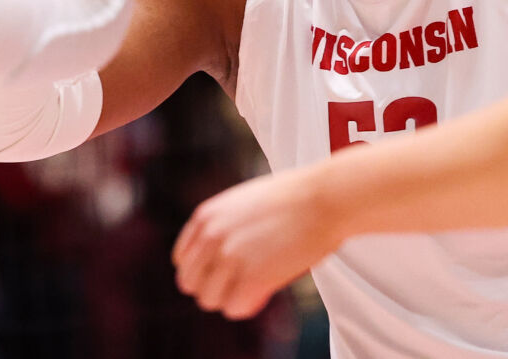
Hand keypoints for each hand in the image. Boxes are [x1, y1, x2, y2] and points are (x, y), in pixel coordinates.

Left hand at [173, 168, 341, 319]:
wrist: (325, 198)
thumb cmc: (295, 199)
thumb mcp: (245, 202)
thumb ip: (225, 226)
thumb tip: (219, 258)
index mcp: (206, 216)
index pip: (182, 261)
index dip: (205, 270)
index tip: (226, 272)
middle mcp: (211, 237)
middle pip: (191, 284)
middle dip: (216, 287)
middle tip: (242, 283)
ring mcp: (230, 257)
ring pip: (210, 300)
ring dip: (232, 297)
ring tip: (256, 286)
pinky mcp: (252, 277)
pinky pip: (235, 308)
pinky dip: (249, 305)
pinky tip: (265, 292)